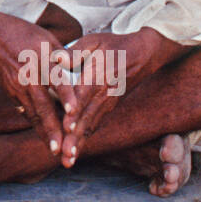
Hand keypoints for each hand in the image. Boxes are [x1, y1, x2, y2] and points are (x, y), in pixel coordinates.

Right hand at [0, 8, 77, 156]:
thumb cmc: (20, 32)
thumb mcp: (45, 36)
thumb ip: (63, 54)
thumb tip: (78, 66)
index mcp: (40, 59)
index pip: (56, 80)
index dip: (66, 96)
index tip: (74, 111)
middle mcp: (28, 76)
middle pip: (43, 106)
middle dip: (53, 129)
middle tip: (62, 148)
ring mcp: (17, 86)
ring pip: (33, 114)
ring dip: (44, 133)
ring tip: (54, 150)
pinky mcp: (10, 91)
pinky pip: (25, 110)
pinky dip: (35, 124)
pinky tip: (44, 137)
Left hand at [59, 28, 183, 164]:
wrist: (143, 54)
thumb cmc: (114, 45)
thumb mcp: (94, 41)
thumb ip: (74, 52)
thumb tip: (56, 58)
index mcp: (98, 76)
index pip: (84, 97)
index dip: (75, 112)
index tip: (66, 128)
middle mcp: (104, 94)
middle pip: (87, 119)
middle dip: (75, 139)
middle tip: (64, 156)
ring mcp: (108, 102)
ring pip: (91, 126)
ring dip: (80, 144)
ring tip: (68, 161)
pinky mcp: (110, 106)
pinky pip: (97, 123)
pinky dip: (87, 137)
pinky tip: (77, 149)